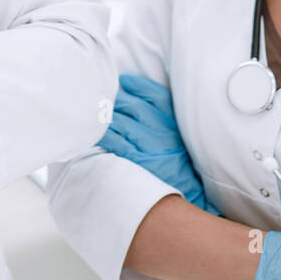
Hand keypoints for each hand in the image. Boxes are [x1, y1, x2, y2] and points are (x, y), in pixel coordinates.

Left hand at [97, 74, 220, 215]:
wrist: (188, 200)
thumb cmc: (182, 171)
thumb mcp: (182, 144)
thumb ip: (167, 125)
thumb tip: (144, 107)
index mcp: (175, 126)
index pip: (157, 97)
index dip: (138, 86)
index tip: (124, 80)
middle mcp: (163, 134)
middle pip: (135, 106)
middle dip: (116, 97)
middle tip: (100, 91)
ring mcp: (151, 148)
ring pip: (123, 122)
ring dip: (106, 114)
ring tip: (92, 108)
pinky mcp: (138, 163)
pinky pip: (118, 143)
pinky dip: (104, 134)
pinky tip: (93, 131)